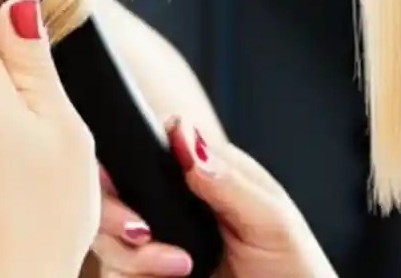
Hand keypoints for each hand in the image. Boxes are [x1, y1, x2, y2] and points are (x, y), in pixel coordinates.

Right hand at [93, 116, 335, 277]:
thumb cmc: (294, 267)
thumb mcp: (272, 219)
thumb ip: (229, 180)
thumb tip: (186, 136)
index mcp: (203, 176)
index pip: (150, 148)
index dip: (132, 157)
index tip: (135, 178)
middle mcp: (172, 207)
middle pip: (112, 192)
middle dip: (115, 211)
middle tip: (142, 232)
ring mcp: (157, 246)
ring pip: (107, 237)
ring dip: (132, 254)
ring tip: (181, 267)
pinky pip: (115, 274)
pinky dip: (131, 276)